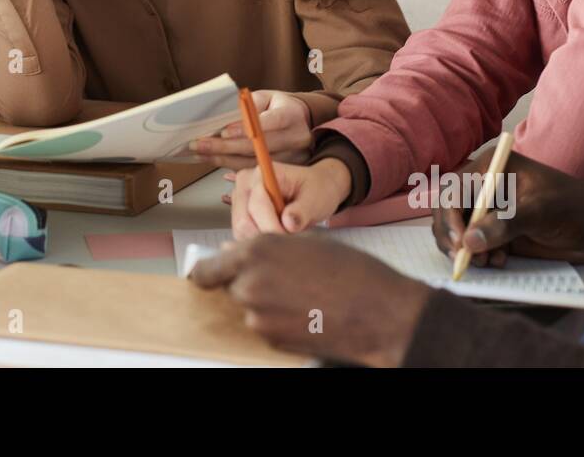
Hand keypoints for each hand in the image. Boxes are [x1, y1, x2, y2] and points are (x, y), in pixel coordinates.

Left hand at [189, 234, 431, 366]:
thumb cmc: (350, 270)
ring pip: (250, 309)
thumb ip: (264, 246)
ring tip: (303, 297)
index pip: (205, 269)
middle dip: (248, 284)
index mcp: (255, 252)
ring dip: (266, 304)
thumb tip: (233, 251)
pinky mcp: (271, 341)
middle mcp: (249, 284)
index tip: (205, 275)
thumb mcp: (307, 242)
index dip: (205, 272)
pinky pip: (266, 328)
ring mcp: (258, 317)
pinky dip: (279, 322)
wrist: (378, 311)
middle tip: (282, 282)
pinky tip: (306, 313)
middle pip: (231, 288)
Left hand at [190, 90, 311, 167]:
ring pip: (254, 162)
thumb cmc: (278, 108)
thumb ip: (248, 105)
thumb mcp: (266, 97)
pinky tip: (215, 161)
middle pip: (258, 147)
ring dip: (224, 159)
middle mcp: (296, 139)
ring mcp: (294, 158)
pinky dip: (231, 167)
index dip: (245, 128)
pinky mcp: (287, 172)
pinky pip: (255, 173)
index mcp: (292, 116)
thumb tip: (224, 119)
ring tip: (201, 154)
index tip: (223, 132)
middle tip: (199, 144)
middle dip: (225, 147)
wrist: (301, 123)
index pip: (269, 122)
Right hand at [230, 158, 350, 239]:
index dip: (272, 225)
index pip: (256, 205)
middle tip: (289, 237)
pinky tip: (276, 234)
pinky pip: (243, 236)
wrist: (314, 190)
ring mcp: (239, 201)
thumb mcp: (315, 198)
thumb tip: (288, 223)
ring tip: (285, 233)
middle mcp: (244, 185)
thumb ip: (301, 211)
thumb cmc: (315, 190)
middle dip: (266, 234)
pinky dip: (259, 241)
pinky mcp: (240, 215)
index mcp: (260, 174)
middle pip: (244, 221)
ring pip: (242, 231)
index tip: (290, 234)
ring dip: (263, 239)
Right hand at [432, 150, 583, 267]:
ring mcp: (490, 211)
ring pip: (458, 230)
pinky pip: (474, 245)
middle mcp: (485, 187)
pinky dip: (479, 256)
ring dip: (465, 249)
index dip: (450, 216)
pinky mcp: (497, 232)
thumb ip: (504, 223)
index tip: (460, 242)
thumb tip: (469, 241)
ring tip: (485, 262)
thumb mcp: (540, 210)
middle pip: (449, 210)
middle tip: (463, 258)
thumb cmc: (575, 207)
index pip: (454, 190)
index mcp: (491, 168)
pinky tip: (498, 261)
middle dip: (452, 235)